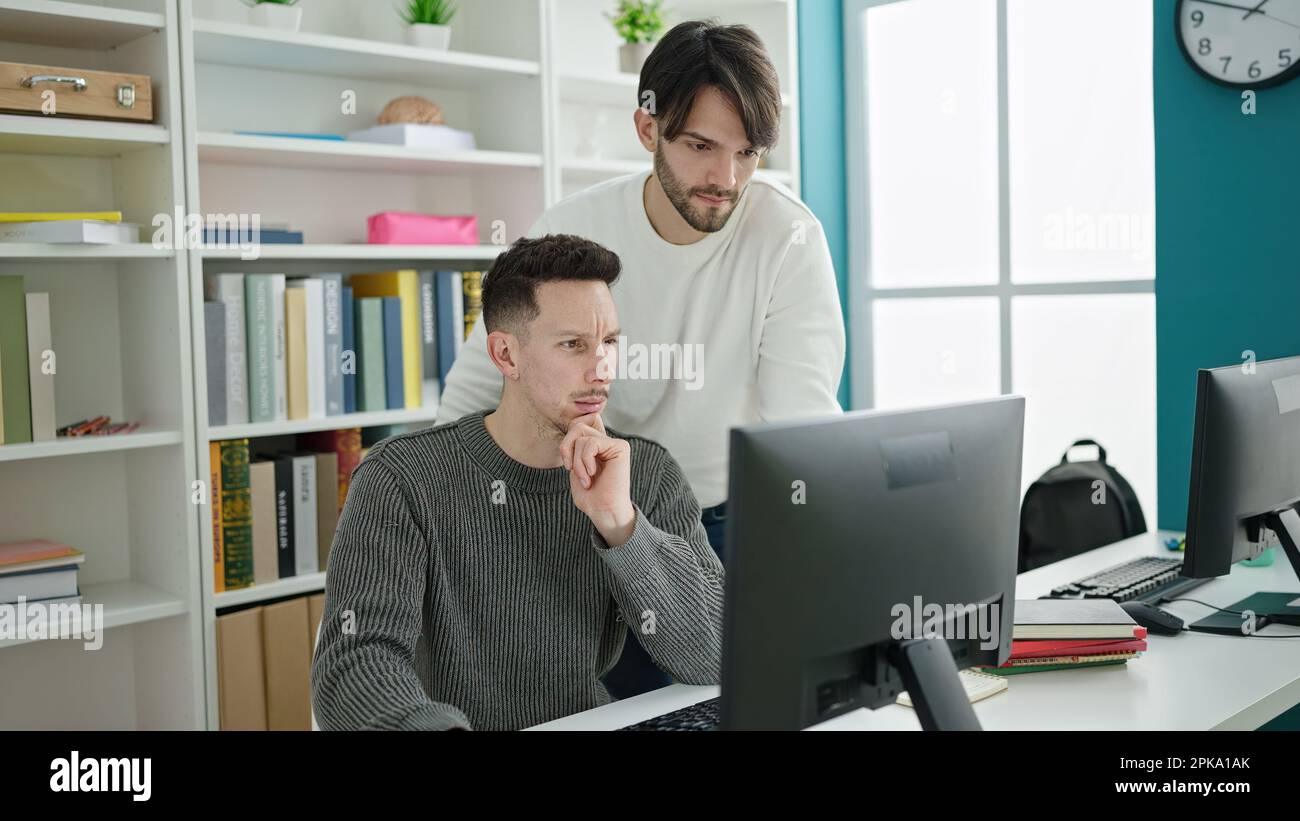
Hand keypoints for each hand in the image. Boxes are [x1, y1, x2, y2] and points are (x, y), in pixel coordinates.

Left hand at [561, 413, 634, 545]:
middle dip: (566, 448)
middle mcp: (606, 442)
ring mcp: (614, 443)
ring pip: (581, 437)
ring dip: (577, 462)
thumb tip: (578, 424)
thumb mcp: (574, 468)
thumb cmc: (590, 497)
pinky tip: (592, 475)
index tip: (568, 463)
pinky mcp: (620, 447)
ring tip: (585, 479)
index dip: (568, 438)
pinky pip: (591, 443)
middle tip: (569, 469)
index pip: (579, 423)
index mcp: (595, 446)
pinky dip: (585, 461)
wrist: (604, 512)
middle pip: (577, 425)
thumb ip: (575, 446)